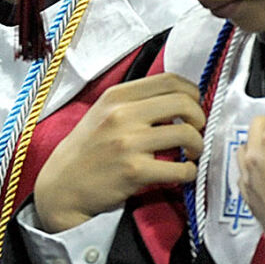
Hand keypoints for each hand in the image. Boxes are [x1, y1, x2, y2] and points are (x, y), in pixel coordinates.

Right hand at [33, 74, 205, 233]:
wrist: (64, 183)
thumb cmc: (89, 148)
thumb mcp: (104, 113)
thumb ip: (136, 102)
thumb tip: (180, 99)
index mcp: (117, 95)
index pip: (170, 80)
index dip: (192, 93)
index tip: (193, 107)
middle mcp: (122, 114)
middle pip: (184, 103)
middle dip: (200, 119)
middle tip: (195, 132)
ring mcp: (128, 142)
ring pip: (187, 135)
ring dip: (197, 147)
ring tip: (189, 154)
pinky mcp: (135, 171)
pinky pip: (181, 169)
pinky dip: (189, 172)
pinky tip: (181, 173)